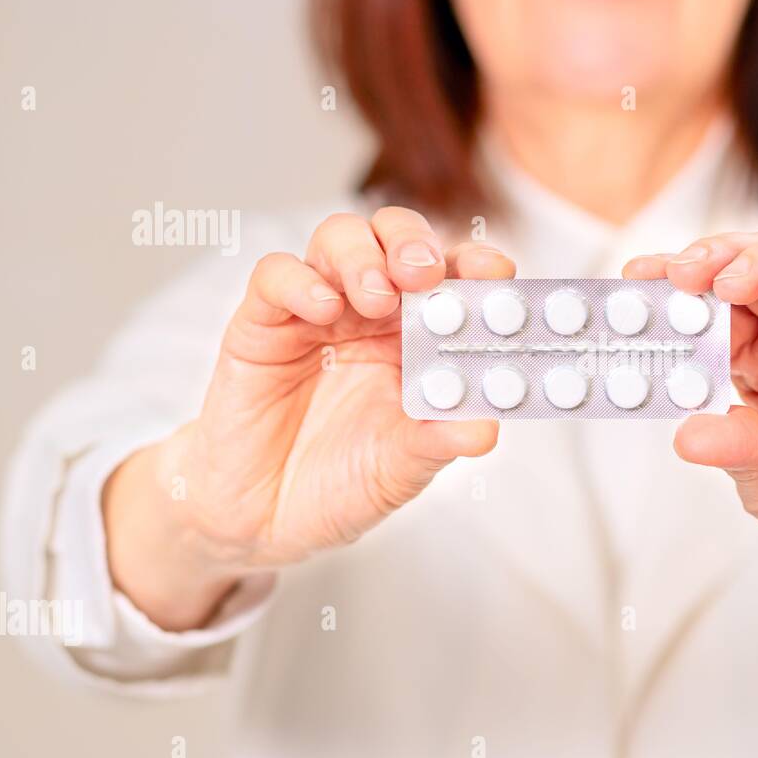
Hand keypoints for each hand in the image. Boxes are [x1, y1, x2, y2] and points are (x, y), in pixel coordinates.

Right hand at [104, 207, 511, 628]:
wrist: (267, 518)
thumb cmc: (344, 482)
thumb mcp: (403, 469)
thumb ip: (440, 442)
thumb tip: (487, 430)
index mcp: (420, 337)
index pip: (454, 278)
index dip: (476, 265)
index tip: (494, 270)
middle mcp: (372, 313)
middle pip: (396, 239)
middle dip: (415, 243)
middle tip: (424, 272)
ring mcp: (317, 311)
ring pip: (339, 239)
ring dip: (363, 257)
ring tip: (377, 298)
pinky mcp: (262, 324)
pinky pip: (275, 276)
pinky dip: (301, 282)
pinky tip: (323, 309)